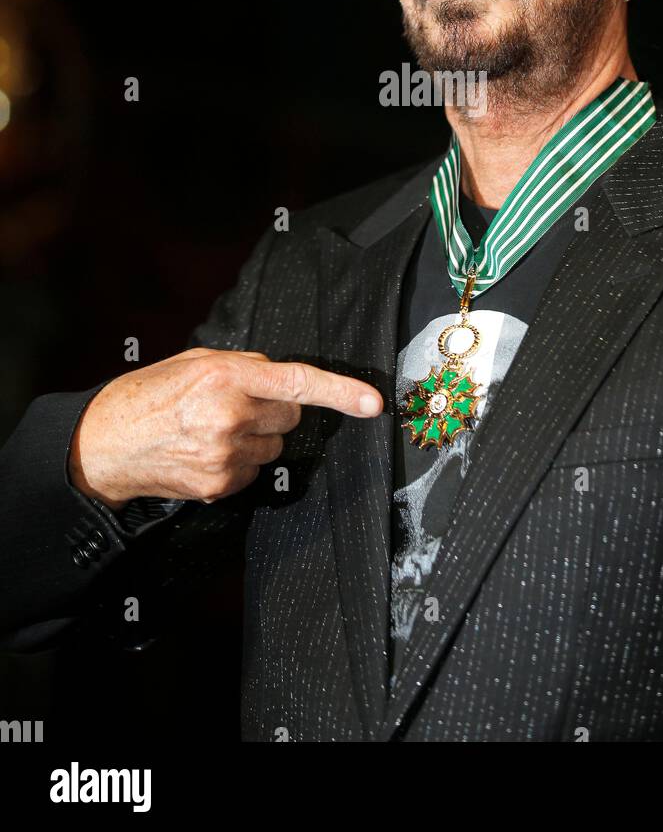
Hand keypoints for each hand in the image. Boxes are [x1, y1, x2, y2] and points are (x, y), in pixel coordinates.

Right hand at [68, 347, 382, 508]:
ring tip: (212, 430)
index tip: (372, 402)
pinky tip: (205, 452)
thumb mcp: (196, 362)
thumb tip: (281, 378)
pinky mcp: (219, 485)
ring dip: (255, 438)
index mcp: (227, 376)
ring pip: (274, 447)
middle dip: (272, 410)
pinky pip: (254, 472)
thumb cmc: (150, 395)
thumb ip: (244, 366)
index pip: (299, 382)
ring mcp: (226, 455)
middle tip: (235, 406)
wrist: (106, 443)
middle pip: (290, 416)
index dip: (342, 392)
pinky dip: (238, 463)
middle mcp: (231, 416)